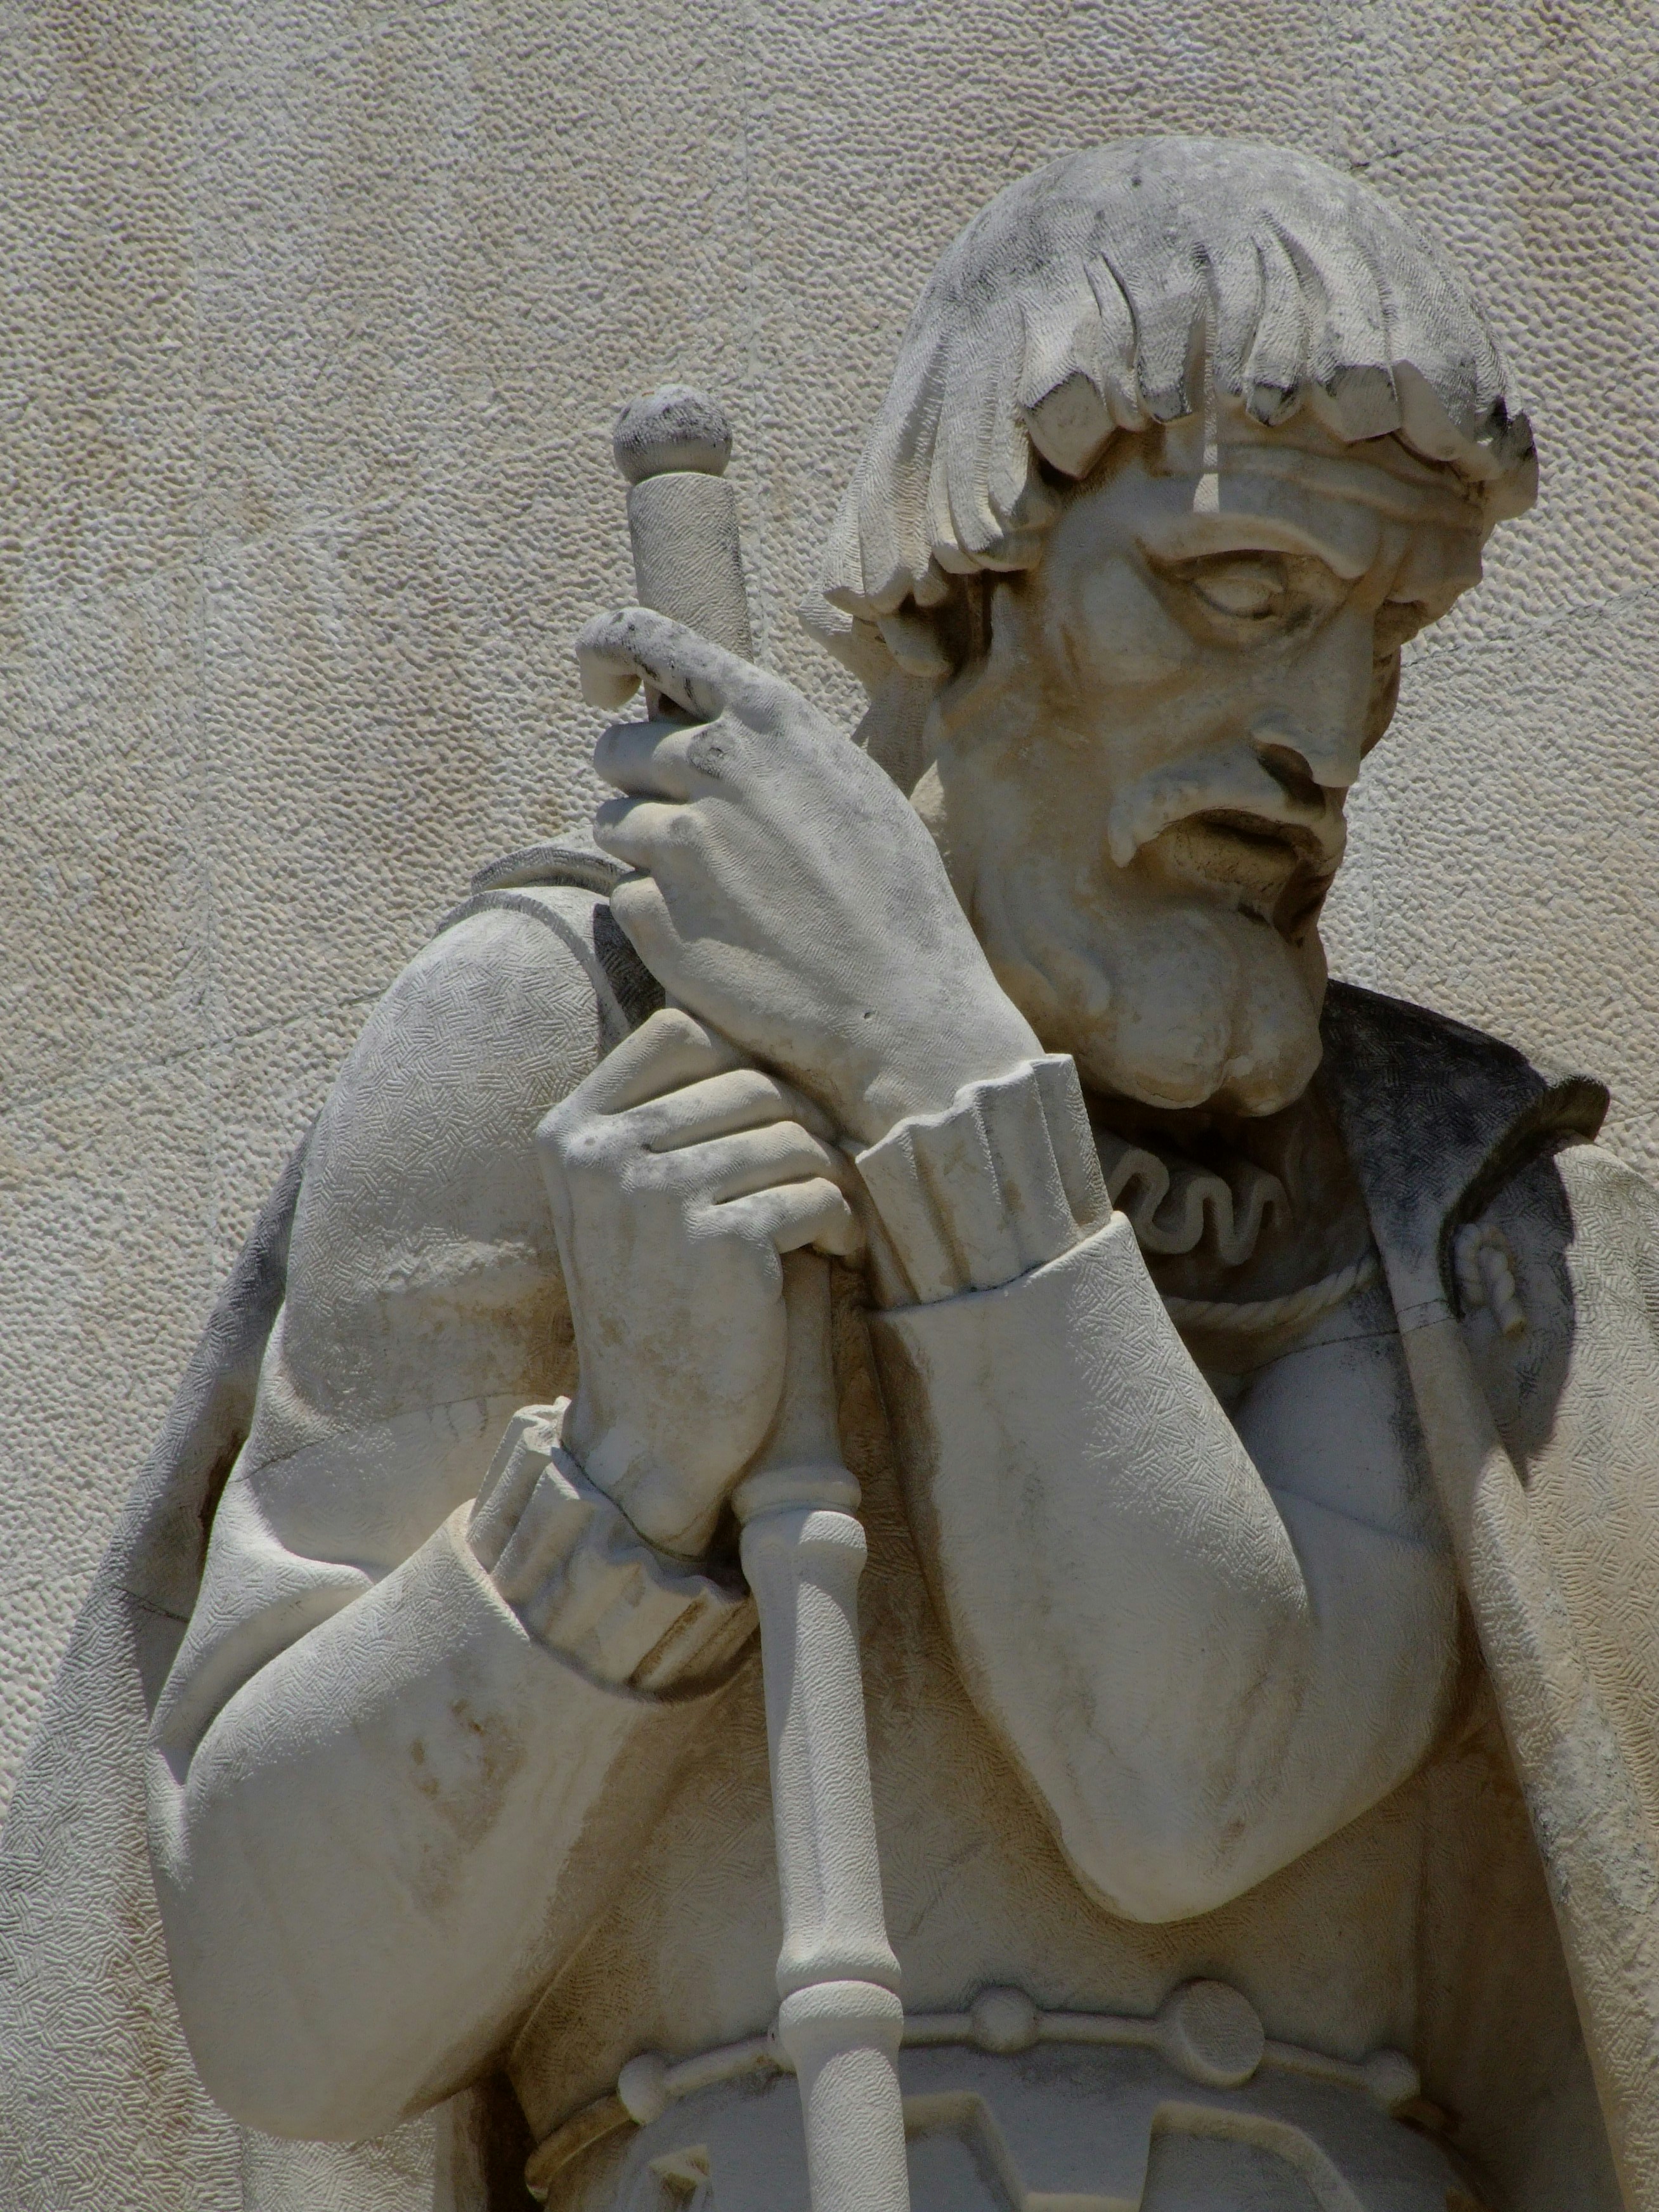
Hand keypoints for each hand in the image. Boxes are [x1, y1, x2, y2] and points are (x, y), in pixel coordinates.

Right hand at [536, 1007, 858, 1555]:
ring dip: (832, 1176)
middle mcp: (604, 1153)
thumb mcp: (632, 1199)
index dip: (747, 1061)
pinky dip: (843, 1221)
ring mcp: (658, 1193)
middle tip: (825, 1176)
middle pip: (750, 1079)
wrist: (651, 1433)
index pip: (682, 1030)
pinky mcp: (719, 1240)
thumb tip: (761, 1025)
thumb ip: (671, 1116)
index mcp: (572, 1131)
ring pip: (792, 1134)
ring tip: (833, 1219)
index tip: (776, 1118)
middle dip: (805, 1126)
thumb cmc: (661, 1305)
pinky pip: (815, 1190)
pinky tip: (837, 1252)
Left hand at [575, 607, 1040, 1145]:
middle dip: (641, 784)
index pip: (644, 639)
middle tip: (701, 836)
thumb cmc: (894, 900)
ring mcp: (676, 843)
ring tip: (728, 896)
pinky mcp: (650, 917)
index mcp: (766, 717)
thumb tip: (700, 719)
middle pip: (617, 751)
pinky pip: (623, 897)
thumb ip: (769, 742)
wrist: (904, 1013)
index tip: (601, 683)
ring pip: (614, 826)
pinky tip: (723, 943)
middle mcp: (712, 765)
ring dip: (650, 855)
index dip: (607, 652)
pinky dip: (657, 918)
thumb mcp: (848, 784)